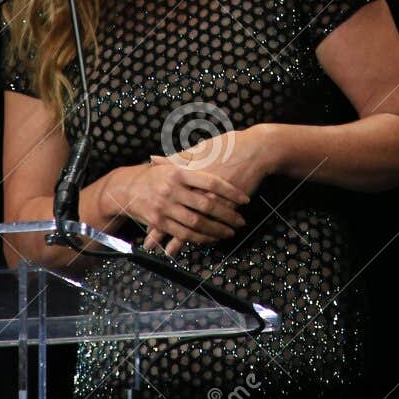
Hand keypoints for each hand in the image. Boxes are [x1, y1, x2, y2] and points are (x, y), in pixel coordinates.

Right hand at [100, 159, 249, 253]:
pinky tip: (212, 238)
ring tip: (230, 232)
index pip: (211, 183)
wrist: (125, 188)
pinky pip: (183, 233)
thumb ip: (192, 160)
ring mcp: (164, 207)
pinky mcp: (158, 222)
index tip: (244, 199)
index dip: (231, 192)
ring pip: (196, 222)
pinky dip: (200, 238)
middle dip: (227, 215)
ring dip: (216, 229)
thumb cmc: (155, 175)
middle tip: (241, 220)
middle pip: (206, 205)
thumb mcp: (173, 165)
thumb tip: (218, 150)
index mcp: (179, 172)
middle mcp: (172, 189)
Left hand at [144, 124, 279, 255]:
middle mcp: (197, 187)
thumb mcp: (199, 150)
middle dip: (162, 230)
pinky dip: (207, 235)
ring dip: (182, 238)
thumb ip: (176, 158)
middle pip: (176, 212)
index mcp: (187, 174)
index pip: (166, 197)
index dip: (155, 210)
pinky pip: (214, 223)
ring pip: (194, 222)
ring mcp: (213, 197)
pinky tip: (200, 244)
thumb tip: (153, 158)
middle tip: (150, 244)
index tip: (144, 223)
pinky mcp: (228, 204)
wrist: (255, 151)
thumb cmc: (227, 147)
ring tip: (170, 251)